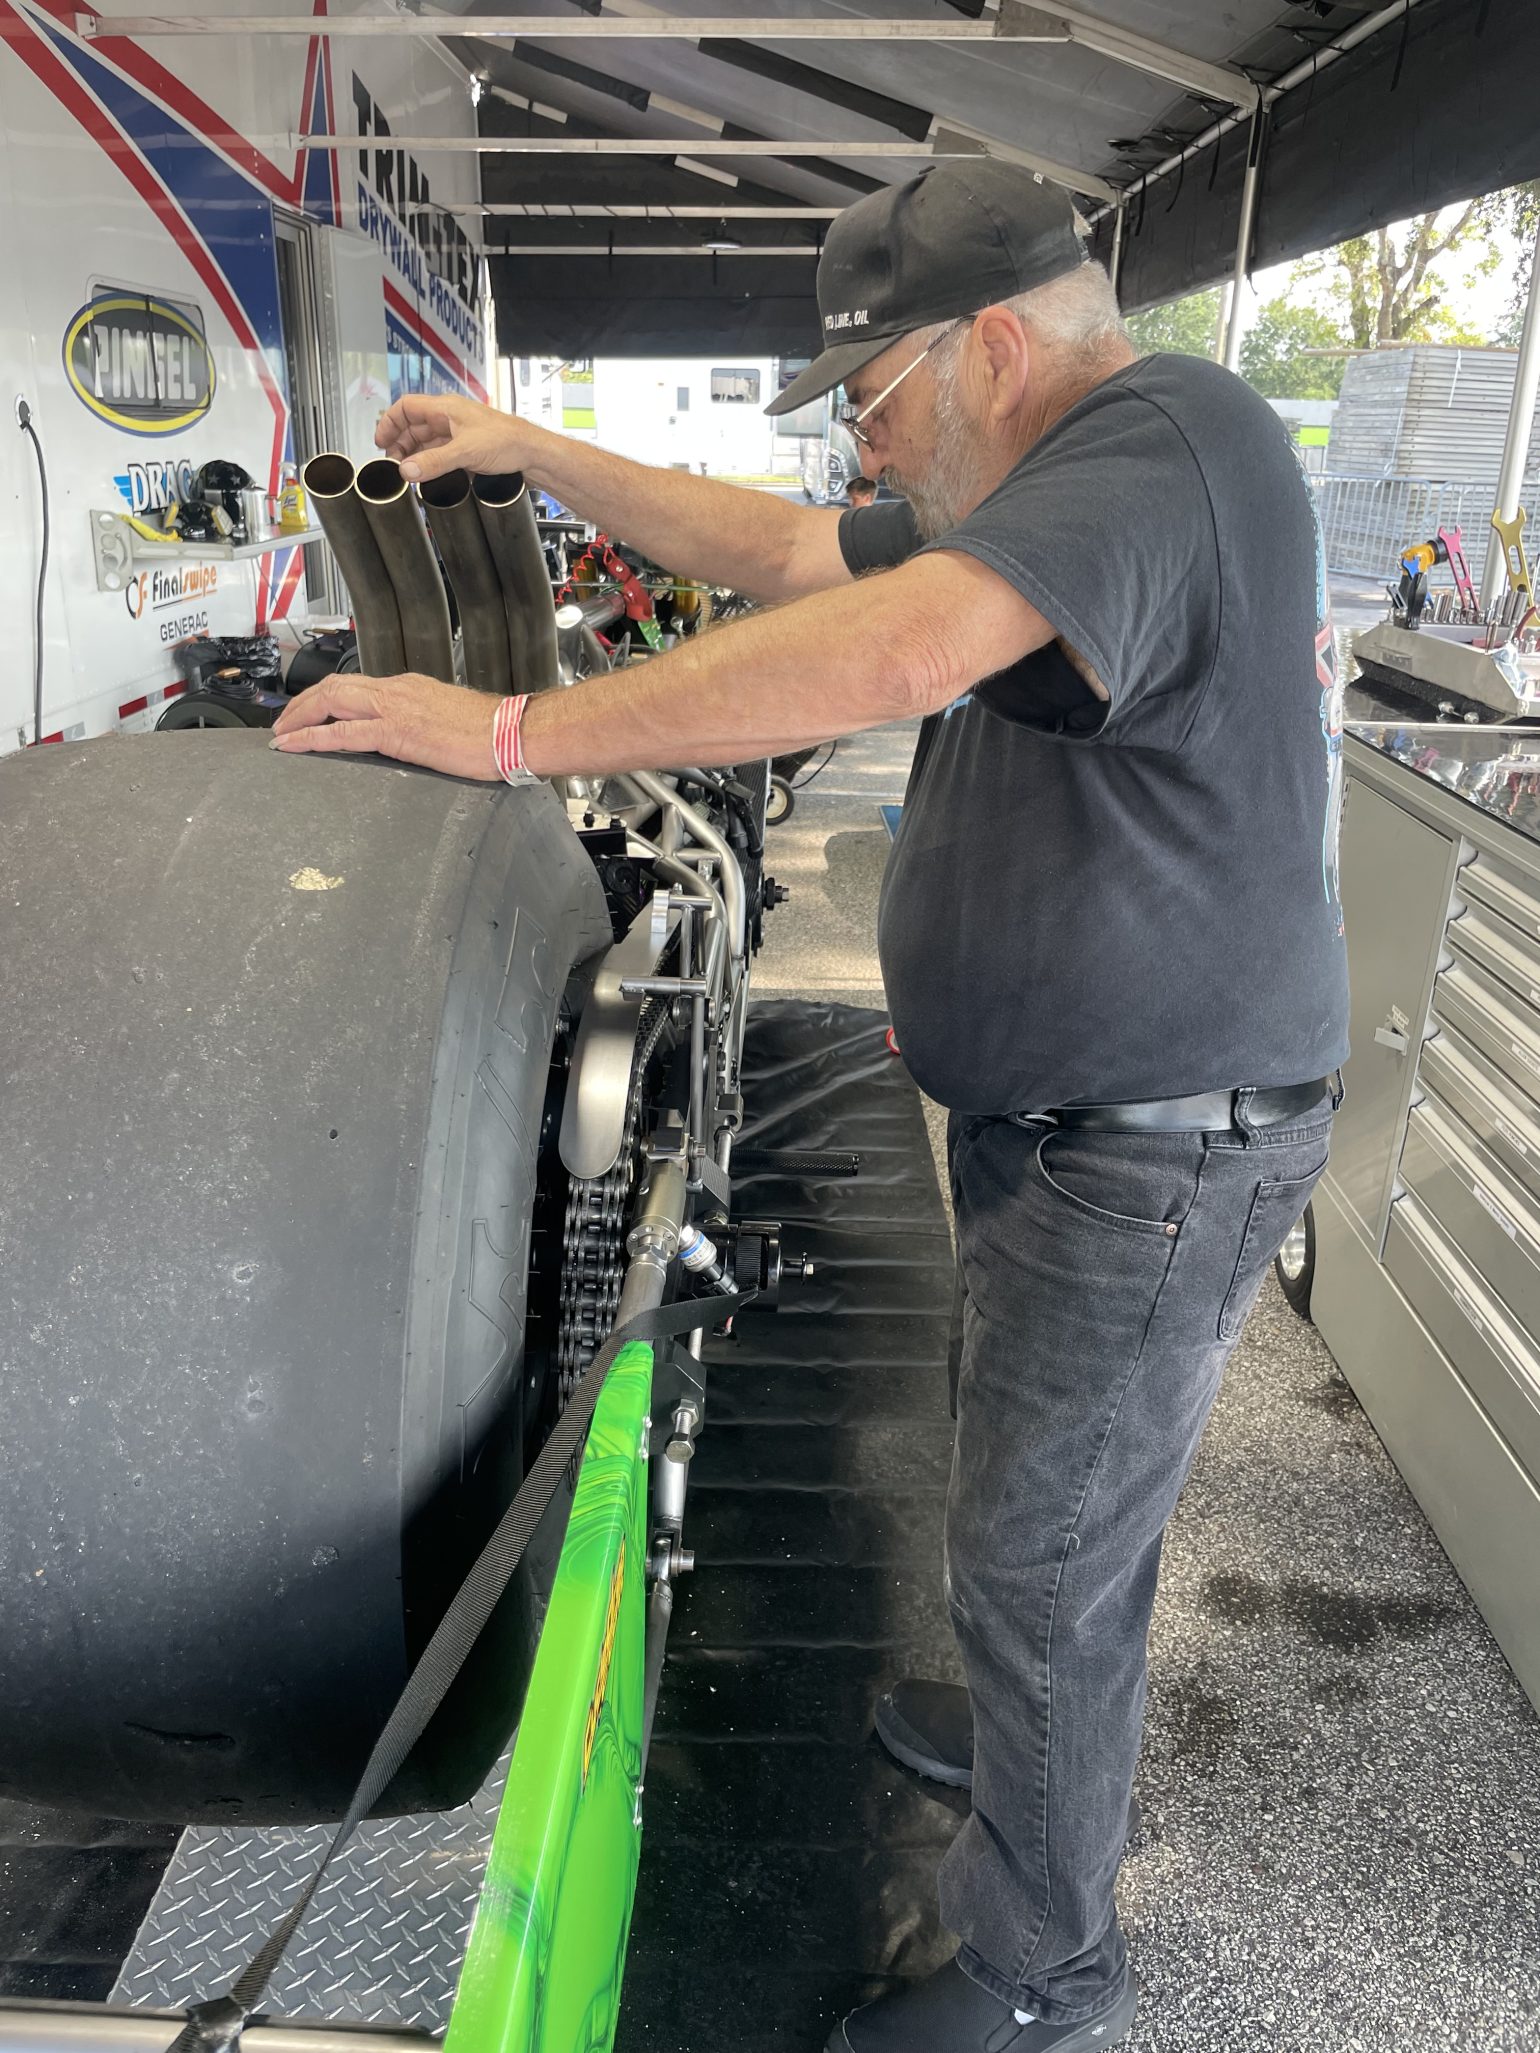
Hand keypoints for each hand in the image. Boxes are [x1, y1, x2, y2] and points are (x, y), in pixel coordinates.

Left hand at [271, 673, 499, 780]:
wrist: (513, 732)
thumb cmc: (493, 731)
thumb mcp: (448, 719)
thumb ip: (422, 723)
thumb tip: (410, 737)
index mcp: (409, 687)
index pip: (357, 687)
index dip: (326, 698)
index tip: (311, 713)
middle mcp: (397, 691)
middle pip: (335, 687)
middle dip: (303, 704)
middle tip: (284, 723)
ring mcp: (395, 709)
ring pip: (331, 702)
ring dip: (300, 718)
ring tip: (282, 736)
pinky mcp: (397, 732)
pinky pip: (343, 733)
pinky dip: (312, 738)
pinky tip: (295, 746)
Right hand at [374, 392, 528, 483]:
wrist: (532, 454)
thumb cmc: (507, 441)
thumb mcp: (465, 452)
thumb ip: (434, 462)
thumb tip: (405, 470)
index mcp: (446, 408)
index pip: (407, 407)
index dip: (390, 422)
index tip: (380, 442)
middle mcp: (449, 418)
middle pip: (413, 427)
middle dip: (400, 444)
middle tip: (392, 464)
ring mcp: (457, 435)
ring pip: (426, 443)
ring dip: (414, 457)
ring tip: (407, 473)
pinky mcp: (466, 450)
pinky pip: (440, 455)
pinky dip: (429, 465)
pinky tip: (426, 477)